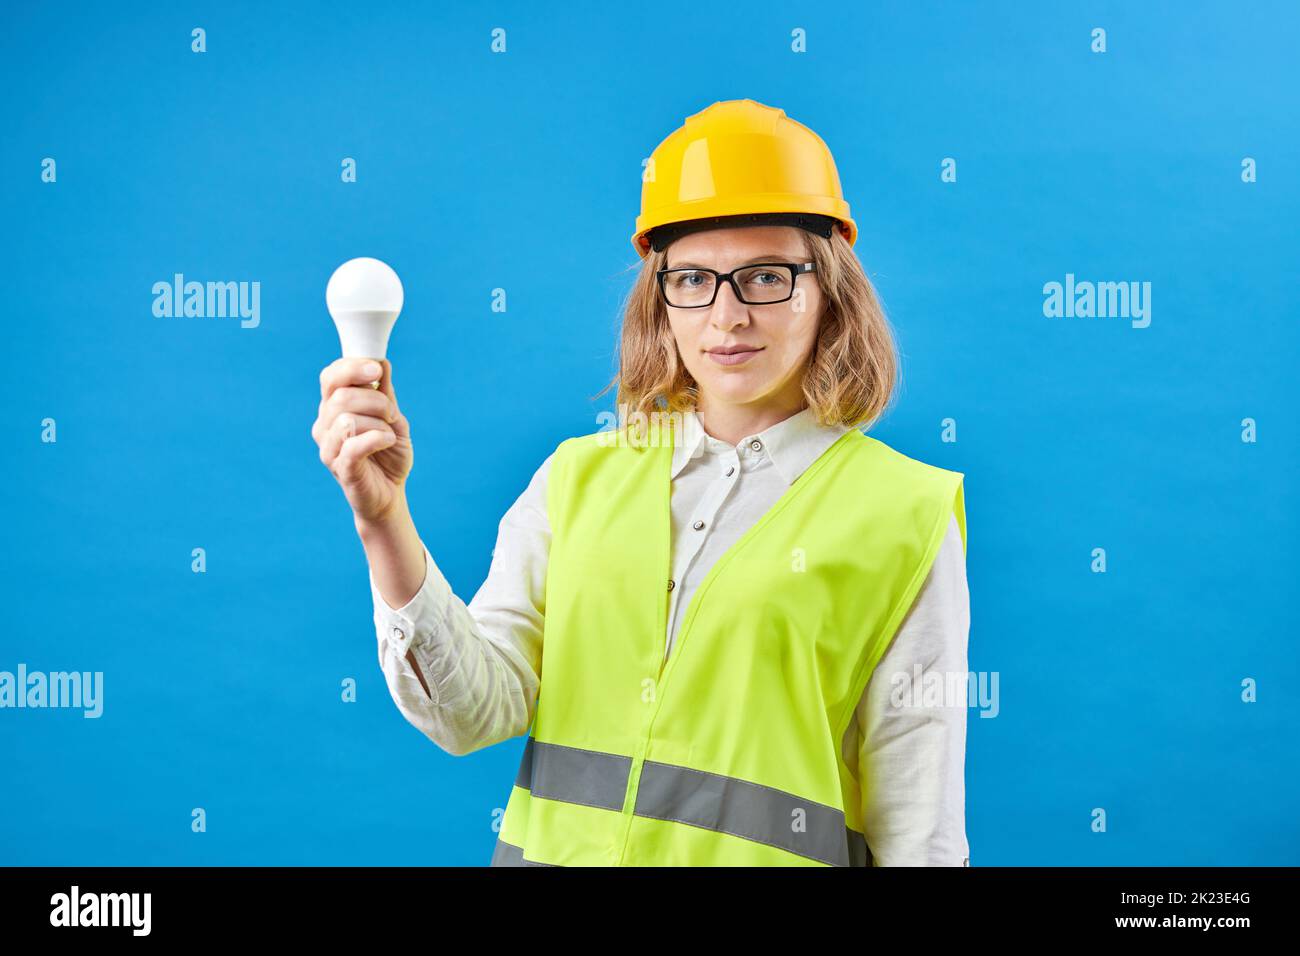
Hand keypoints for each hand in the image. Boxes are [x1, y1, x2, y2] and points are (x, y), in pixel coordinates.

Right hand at [312, 358, 412, 524]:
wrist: (390, 493)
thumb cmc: (388, 454)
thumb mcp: (392, 418)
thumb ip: (385, 392)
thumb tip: (381, 361)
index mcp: (334, 408)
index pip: (330, 377)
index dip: (352, 368)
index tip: (377, 371)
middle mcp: (325, 426)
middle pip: (341, 396)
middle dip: (376, 400)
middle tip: (392, 414)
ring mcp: (329, 448)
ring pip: (347, 419)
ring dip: (379, 422)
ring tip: (390, 433)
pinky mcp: (341, 468)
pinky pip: (354, 444)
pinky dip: (378, 438)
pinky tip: (387, 441)